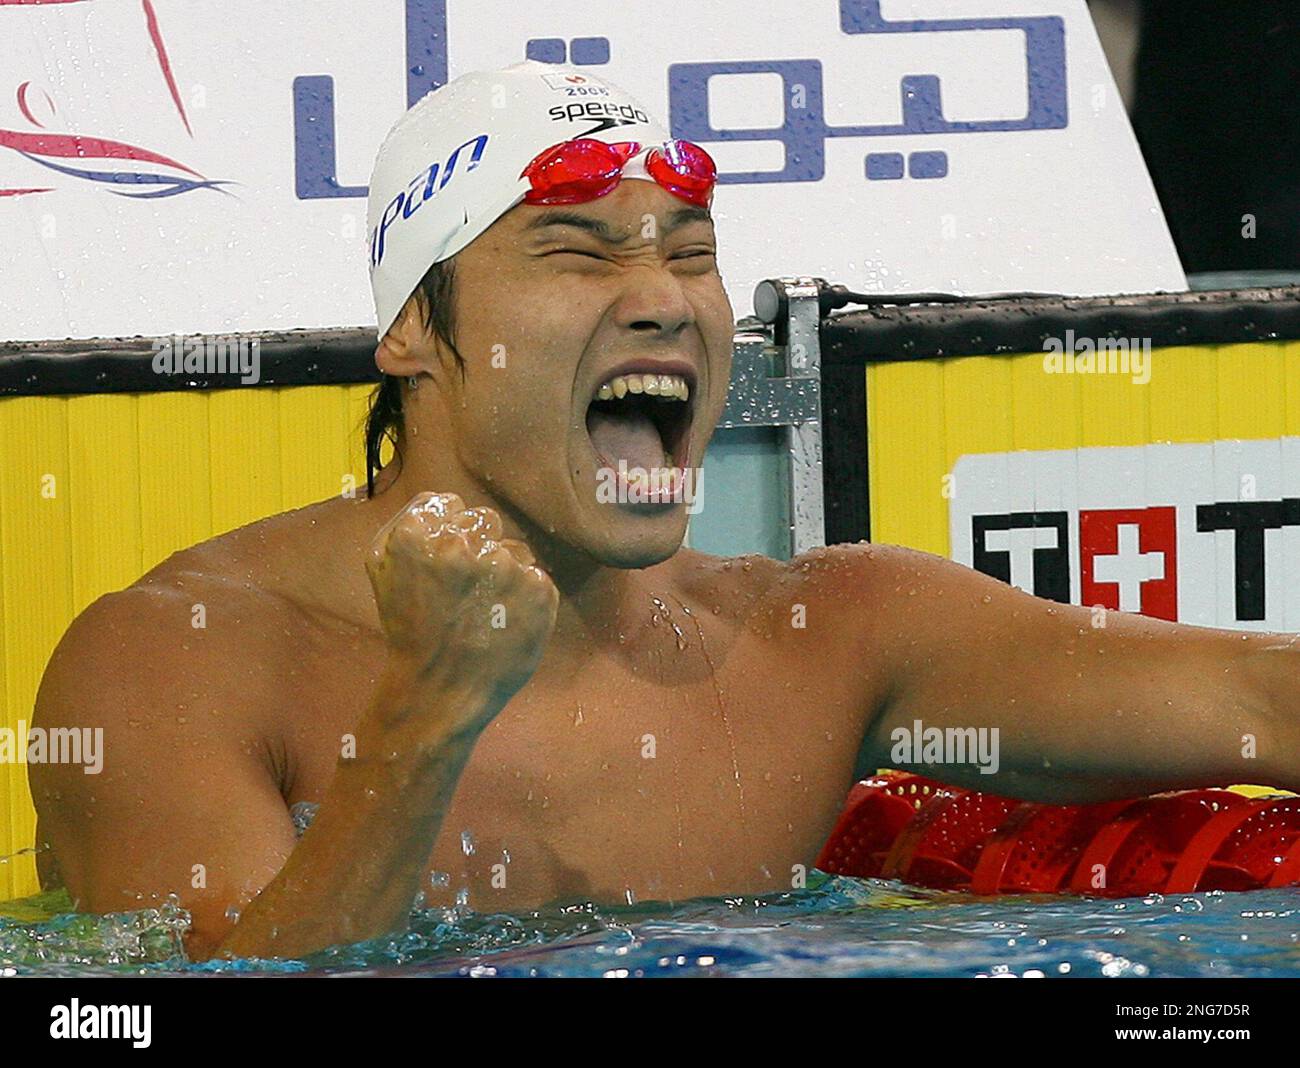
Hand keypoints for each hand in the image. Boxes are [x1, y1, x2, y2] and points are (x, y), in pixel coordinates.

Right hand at [365, 492, 557, 724]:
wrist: (439, 692)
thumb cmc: (410, 632)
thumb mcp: (382, 570)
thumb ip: (408, 524)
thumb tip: (444, 501)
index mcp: (417, 535)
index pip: (450, 504)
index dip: (448, 534)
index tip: (444, 566)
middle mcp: (460, 544)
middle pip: (485, 521)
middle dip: (478, 549)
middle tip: (466, 592)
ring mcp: (502, 565)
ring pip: (514, 550)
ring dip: (504, 576)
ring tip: (483, 613)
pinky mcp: (536, 588)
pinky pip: (536, 577)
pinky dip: (525, 599)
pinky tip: (503, 623)